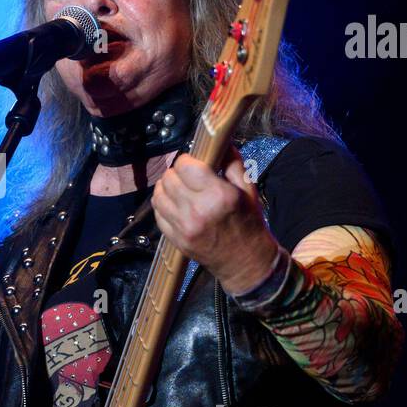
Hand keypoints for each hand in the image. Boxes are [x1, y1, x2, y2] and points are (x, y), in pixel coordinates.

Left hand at [150, 145, 281, 295]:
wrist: (246, 263)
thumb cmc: (249, 225)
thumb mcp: (248, 191)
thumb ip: (233, 164)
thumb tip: (221, 143)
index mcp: (218, 195)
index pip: (185, 165)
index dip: (187, 160)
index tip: (194, 163)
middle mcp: (198, 211)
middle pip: (169, 178)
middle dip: (177, 173)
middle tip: (187, 177)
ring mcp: (184, 227)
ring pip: (158, 195)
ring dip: (167, 188)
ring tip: (180, 190)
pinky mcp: (176, 240)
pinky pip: (157, 213)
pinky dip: (163, 205)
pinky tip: (176, 205)